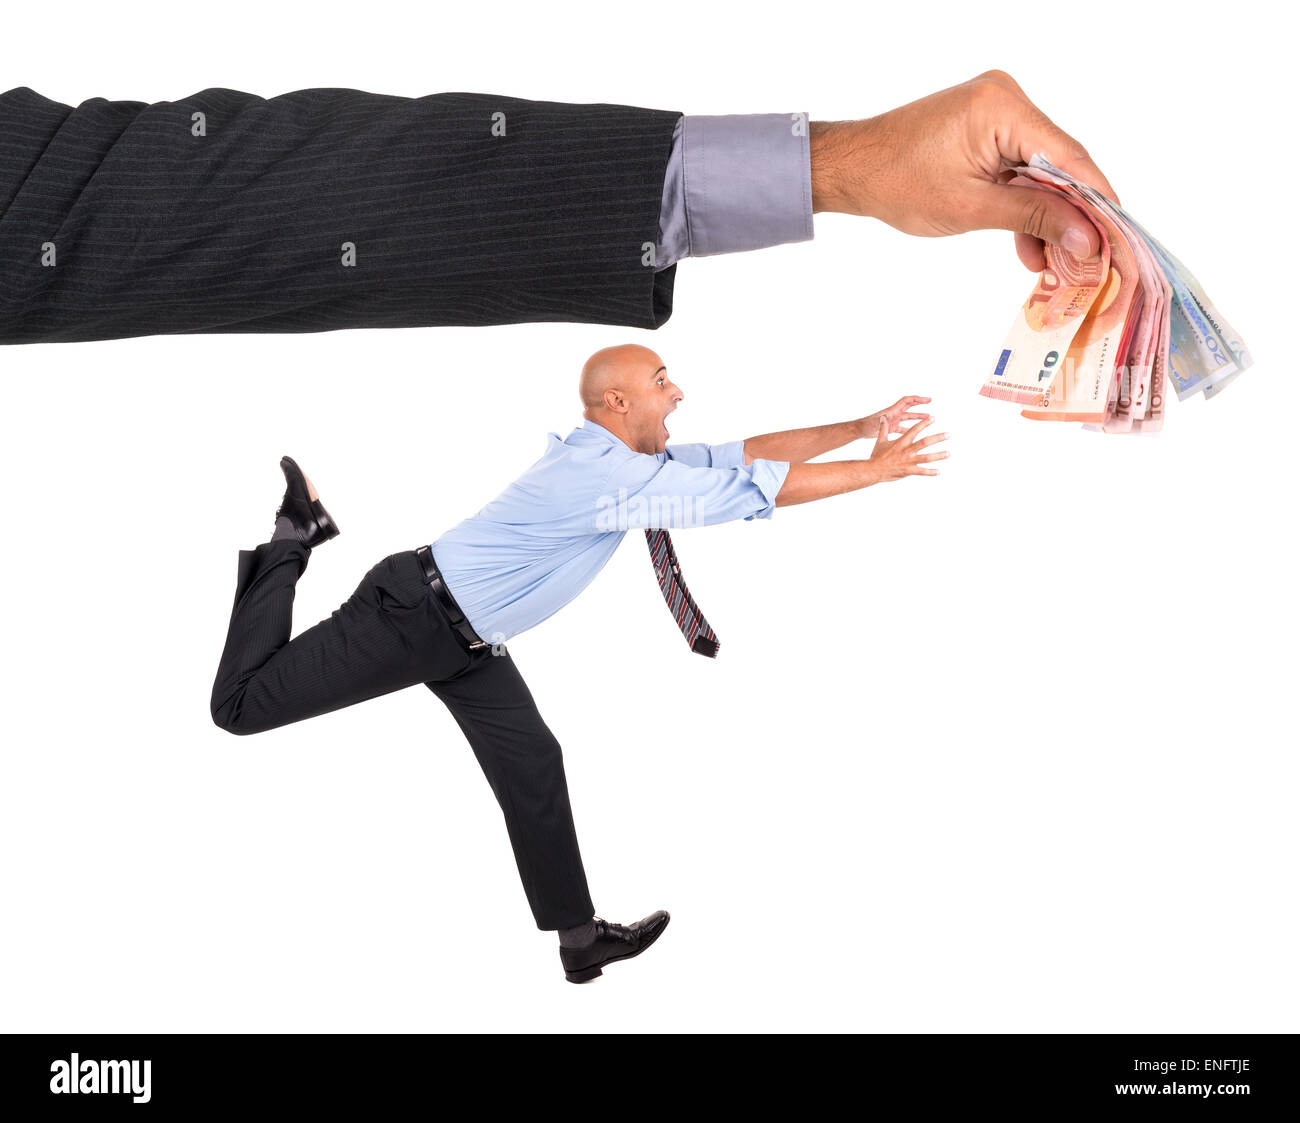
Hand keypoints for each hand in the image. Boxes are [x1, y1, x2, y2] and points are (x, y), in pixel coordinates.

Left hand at [810, 70, 1119, 271]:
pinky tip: (1029, 247)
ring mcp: (997, 112)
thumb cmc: (897, 182)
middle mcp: (1007, 99)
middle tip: (1089, 261)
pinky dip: (1024, 205)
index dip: (1098, 200)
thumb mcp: (971, 208)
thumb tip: (1086, 237)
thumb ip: (1033, 219)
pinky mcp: (987, 129)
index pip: (1070, 157)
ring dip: (1046, 217)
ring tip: (1055, 265)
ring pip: (1041, 171)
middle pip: (1060, 164)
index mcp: (1003, 107)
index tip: (1118, 237)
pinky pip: (1020, 168)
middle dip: (1072, 215)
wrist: (853, 168)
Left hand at [863, 395, 930, 437]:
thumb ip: (882, 419)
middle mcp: (894, 414)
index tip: (927, 400)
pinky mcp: (891, 428)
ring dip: (917, 417)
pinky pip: (902, 428)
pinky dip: (909, 429)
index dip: (917, 399)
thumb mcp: (876, 422)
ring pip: (908, 417)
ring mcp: (893, 420)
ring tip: (928, 417)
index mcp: (892, 411)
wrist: (860, 430)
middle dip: (920, 404)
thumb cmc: (867, 425)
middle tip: (930, 401)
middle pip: (909, 406)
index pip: (907, 401)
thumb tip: (886, 416)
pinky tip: (916, 434)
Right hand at [868, 417, 947, 481]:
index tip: (933, 418)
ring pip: (926, 458)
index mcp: (901, 442)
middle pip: (924, 442)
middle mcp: (906, 450)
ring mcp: (908, 461)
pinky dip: (930, 472)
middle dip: (937, 438)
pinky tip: (939, 472)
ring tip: (948, 453)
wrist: (873, 470)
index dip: (924, 423)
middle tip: (948, 434)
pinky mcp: (908, 471)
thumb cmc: (877, 456)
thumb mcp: (880, 440)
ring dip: (938, 455)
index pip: (914, 430)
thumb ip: (884, 428)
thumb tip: (883, 418)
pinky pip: (922, 472)